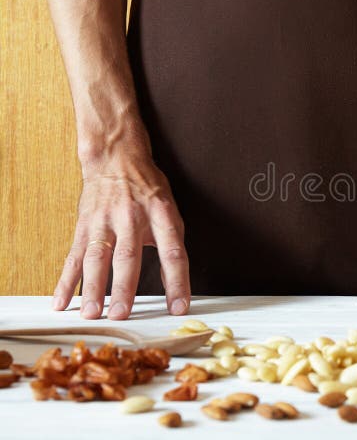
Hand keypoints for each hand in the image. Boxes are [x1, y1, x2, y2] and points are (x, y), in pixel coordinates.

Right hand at [52, 154, 189, 319]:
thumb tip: (175, 284)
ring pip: (97, 258)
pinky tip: (63, 301)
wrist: (116, 158)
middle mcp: (131, 218)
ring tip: (92, 313)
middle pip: (128, 256)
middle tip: (121, 314)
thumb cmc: (147, 189)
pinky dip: (66, 281)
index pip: (173, 252)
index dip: (177, 281)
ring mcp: (104, 221)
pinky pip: (74, 256)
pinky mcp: (84, 226)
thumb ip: (171, 245)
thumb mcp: (169, 211)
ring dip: (93, 288)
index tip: (179, 306)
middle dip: (124, 288)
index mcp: (161, 215)